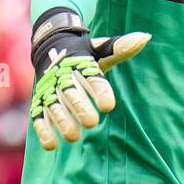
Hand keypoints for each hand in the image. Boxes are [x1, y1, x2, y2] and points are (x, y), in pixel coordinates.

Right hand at [29, 9, 150, 150]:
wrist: (50, 45)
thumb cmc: (85, 53)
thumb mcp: (102, 48)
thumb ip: (121, 48)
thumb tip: (145, 37)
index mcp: (80, 64)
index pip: (92, 78)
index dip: (100, 91)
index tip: (109, 106)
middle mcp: (63, 77)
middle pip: (70, 93)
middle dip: (79, 107)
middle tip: (92, 122)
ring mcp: (49, 90)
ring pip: (54, 106)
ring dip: (62, 121)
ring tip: (74, 136)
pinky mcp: (39, 102)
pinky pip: (38, 116)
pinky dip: (43, 129)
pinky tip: (51, 145)